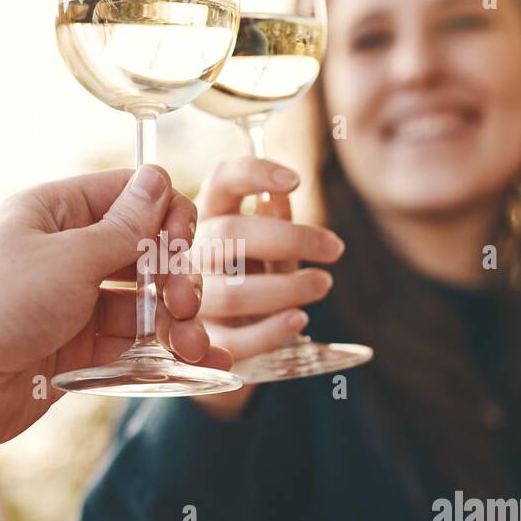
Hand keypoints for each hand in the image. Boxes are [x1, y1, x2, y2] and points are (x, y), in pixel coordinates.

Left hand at [0, 165, 230, 456]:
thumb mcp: (70, 256)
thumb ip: (125, 227)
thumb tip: (158, 178)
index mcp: (56, 214)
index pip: (130, 197)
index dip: (165, 217)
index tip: (179, 246)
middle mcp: (65, 256)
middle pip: (143, 254)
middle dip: (174, 276)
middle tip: (182, 304)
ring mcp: (70, 307)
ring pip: (141, 306)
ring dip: (176, 323)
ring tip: (195, 347)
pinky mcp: (72, 355)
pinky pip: (127, 349)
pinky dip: (160, 355)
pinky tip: (196, 365)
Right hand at [191, 156, 344, 415]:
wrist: (224, 342)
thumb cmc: (249, 281)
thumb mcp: (265, 250)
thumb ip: (273, 226)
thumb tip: (279, 197)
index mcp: (205, 218)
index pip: (219, 182)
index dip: (254, 173)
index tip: (296, 181)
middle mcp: (187, 255)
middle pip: (228, 234)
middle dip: (290, 239)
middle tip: (334, 249)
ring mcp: (186, 302)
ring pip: (233, 292)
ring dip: (287, 288)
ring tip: (322, 283)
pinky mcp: (198, 347)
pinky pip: (235, 340)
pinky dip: (271, 330)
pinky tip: (298, 319)